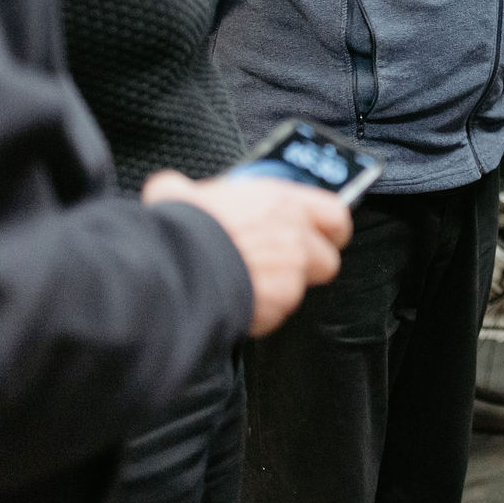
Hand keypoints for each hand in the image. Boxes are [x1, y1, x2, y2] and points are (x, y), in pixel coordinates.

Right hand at [142, 169, 351, 336]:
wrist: (175, 268)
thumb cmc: (183, 230)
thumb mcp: (179, 194)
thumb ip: (184, 189)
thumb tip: (168, 188)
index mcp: (279, 202)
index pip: (334, 213)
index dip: (330, 228)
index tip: (322, 235)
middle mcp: (294, 235)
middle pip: (327, 259)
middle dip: (310, 267)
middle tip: (283, 268)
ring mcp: (291, 272)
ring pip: (298, 289)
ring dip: (278, 291)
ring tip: (245, 288)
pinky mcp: (279, 304)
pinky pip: (276, 313)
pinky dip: (259, 314)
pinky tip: (234, 304)